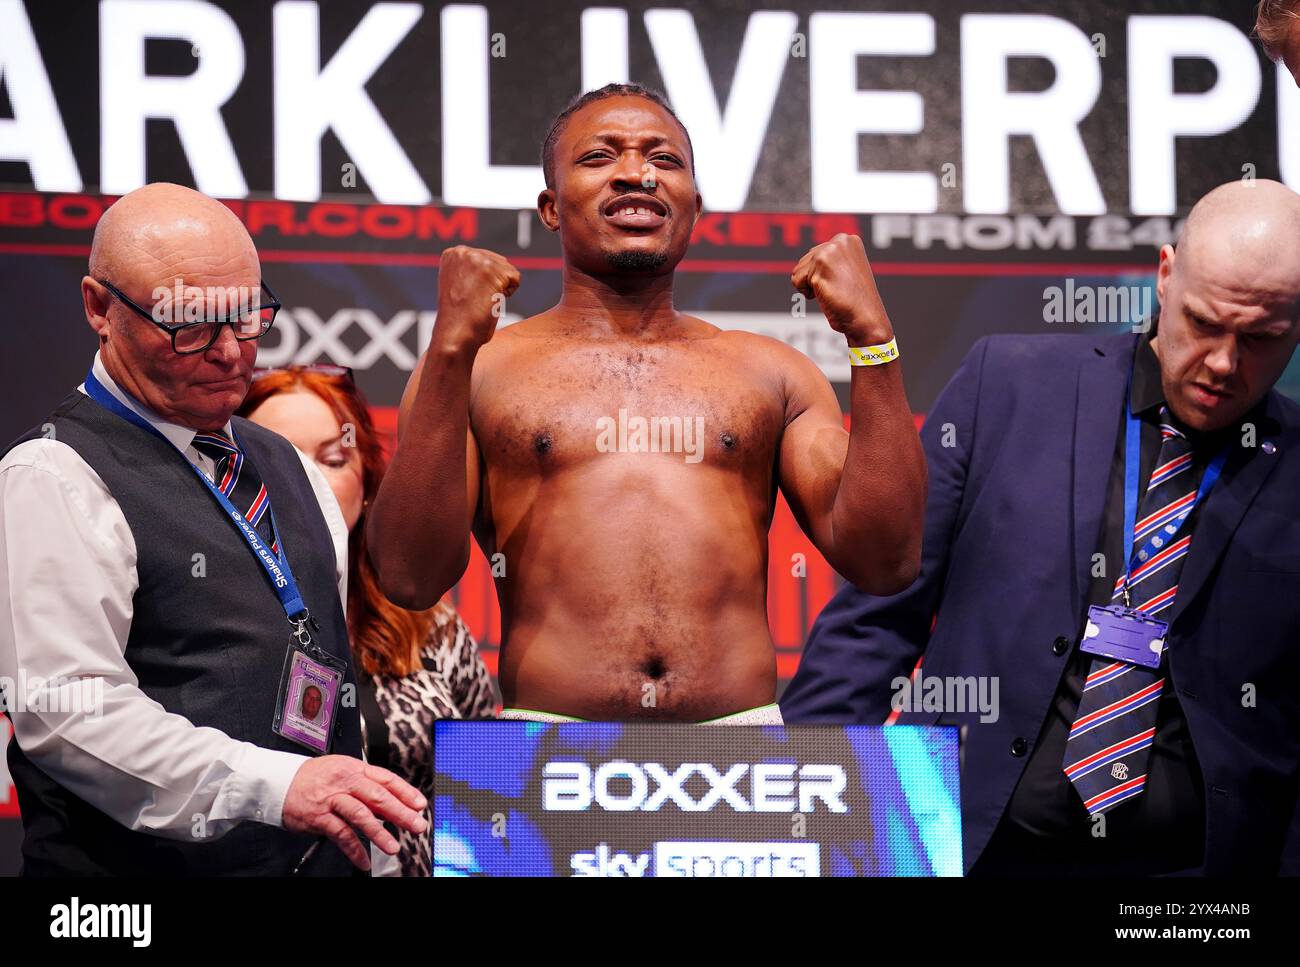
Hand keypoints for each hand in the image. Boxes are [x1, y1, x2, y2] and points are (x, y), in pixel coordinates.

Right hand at [282, 755, 427, 870]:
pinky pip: (341, 834)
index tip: (420, 805)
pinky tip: (364, 860)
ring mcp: (332, 799)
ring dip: (379, 833)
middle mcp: (346, 782)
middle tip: (416, 825)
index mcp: (356, 769)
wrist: (281, 781)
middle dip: (400, 812)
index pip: (386, 779)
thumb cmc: (315, 778)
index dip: (405, 792)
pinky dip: (354, 849)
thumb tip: (391, 802)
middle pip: (378, 797)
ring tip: (393, 847)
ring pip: (361, 815)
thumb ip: (366, 786)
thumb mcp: (343, 771)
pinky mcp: (319, 817)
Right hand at [432, 245, 520, 353]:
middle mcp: (463, 251)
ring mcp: (478, 259)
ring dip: (500, 289)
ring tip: (481, 300)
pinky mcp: (492, 269)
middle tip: (476, 300)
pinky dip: (508, 294)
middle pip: (498, 262)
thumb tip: (500, 263)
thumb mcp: (461, 284)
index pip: (485, 259)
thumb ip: (474, 269)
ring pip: (507, 270)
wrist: (455, 332)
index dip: (483, 282)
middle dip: (493, 283)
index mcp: (453, 254)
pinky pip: (515, 278)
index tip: (468, 294)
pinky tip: (490, 301)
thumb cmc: (459, 317)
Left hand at [791, 233, 892, 343]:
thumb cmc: (855, 301)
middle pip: (805, 261)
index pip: (815, 254)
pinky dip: (806, 293)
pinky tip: (826, 295)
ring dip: (810, 286)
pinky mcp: (820, 266)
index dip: (822, 275)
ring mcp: (830, 252)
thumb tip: (810, 256)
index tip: (841, 283)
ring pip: (798, 270)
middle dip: (814, 279)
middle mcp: (839, 241)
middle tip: (837, 289)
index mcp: (848, 240)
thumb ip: (831, 259)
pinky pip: (796, 280)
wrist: (866, 318)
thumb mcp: (846, 270)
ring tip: (831, 292)